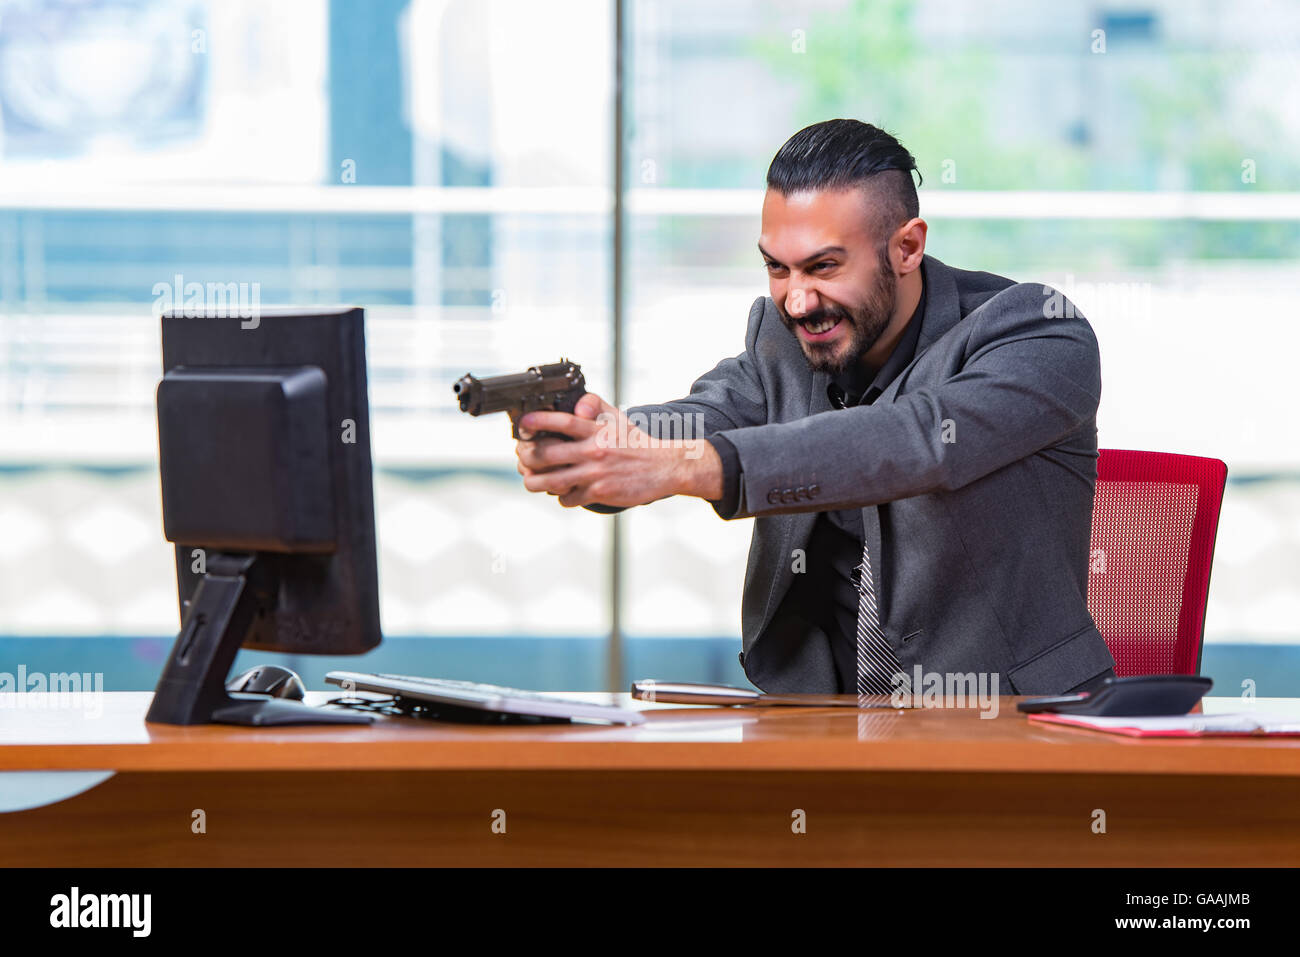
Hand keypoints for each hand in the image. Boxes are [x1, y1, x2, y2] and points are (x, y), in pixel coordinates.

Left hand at [514, 393, 722, 507]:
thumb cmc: (638, 443)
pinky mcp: (601, 492)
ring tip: (531, 481)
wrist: (665, 467)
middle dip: (527, 457)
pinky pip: (569, 498)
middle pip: (546, 454)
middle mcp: (593, 450)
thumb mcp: (618, 419)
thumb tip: (576, 403)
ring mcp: (596, 473)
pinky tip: (563, 493)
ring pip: (552, 481)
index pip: (561, 422)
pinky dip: (561, 497)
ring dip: (535, 482)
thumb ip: (596, 406)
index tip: (523, 424)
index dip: (537, 422)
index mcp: (596, 430)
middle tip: (522, 458)